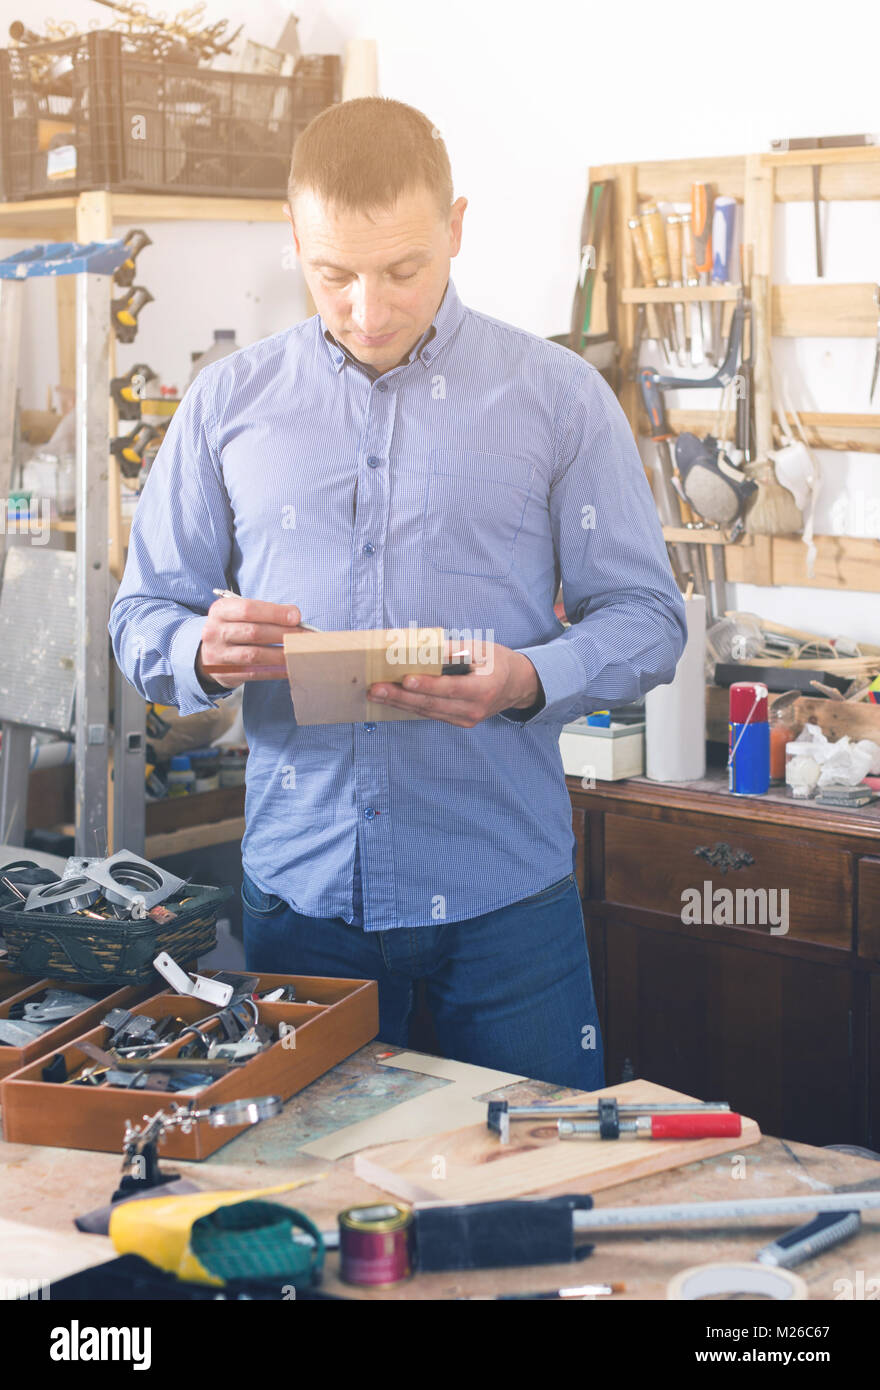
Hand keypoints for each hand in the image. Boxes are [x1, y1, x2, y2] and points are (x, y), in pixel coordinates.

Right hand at [196, 597, 306, 687]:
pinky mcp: (226, 673)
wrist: (208, 653)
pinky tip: (289, 667)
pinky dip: (275, 671)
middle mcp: (215, 631)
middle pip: (254, 632)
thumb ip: (265, 613)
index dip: (274, 613)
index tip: (296, 617)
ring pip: (255, 655)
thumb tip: (295, 617)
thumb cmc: (233, 628)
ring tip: (299, 652)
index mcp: (220, 611)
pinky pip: (255, 673)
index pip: (248, 609)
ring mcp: (218, 654)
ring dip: (281, 654)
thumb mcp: (239, 614)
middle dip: (283, 634)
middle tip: (304, 636)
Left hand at [367, 640, 541, 727]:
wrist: (516, 685)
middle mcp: (474, 709)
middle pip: (432, 704)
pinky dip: (410, 707)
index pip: (450, 688)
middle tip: (376, 689)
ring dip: (399, 703)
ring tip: (376, 694)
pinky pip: (431, 714)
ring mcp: (466, 719)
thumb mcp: (482, 649)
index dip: (427, 685)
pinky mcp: (458, 722)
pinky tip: (392, 700)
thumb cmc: (497, 662)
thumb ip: (455, 650)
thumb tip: (427, 648)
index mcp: (483, 689)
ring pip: (427, 712)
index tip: (405, 680)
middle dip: (401, 697)